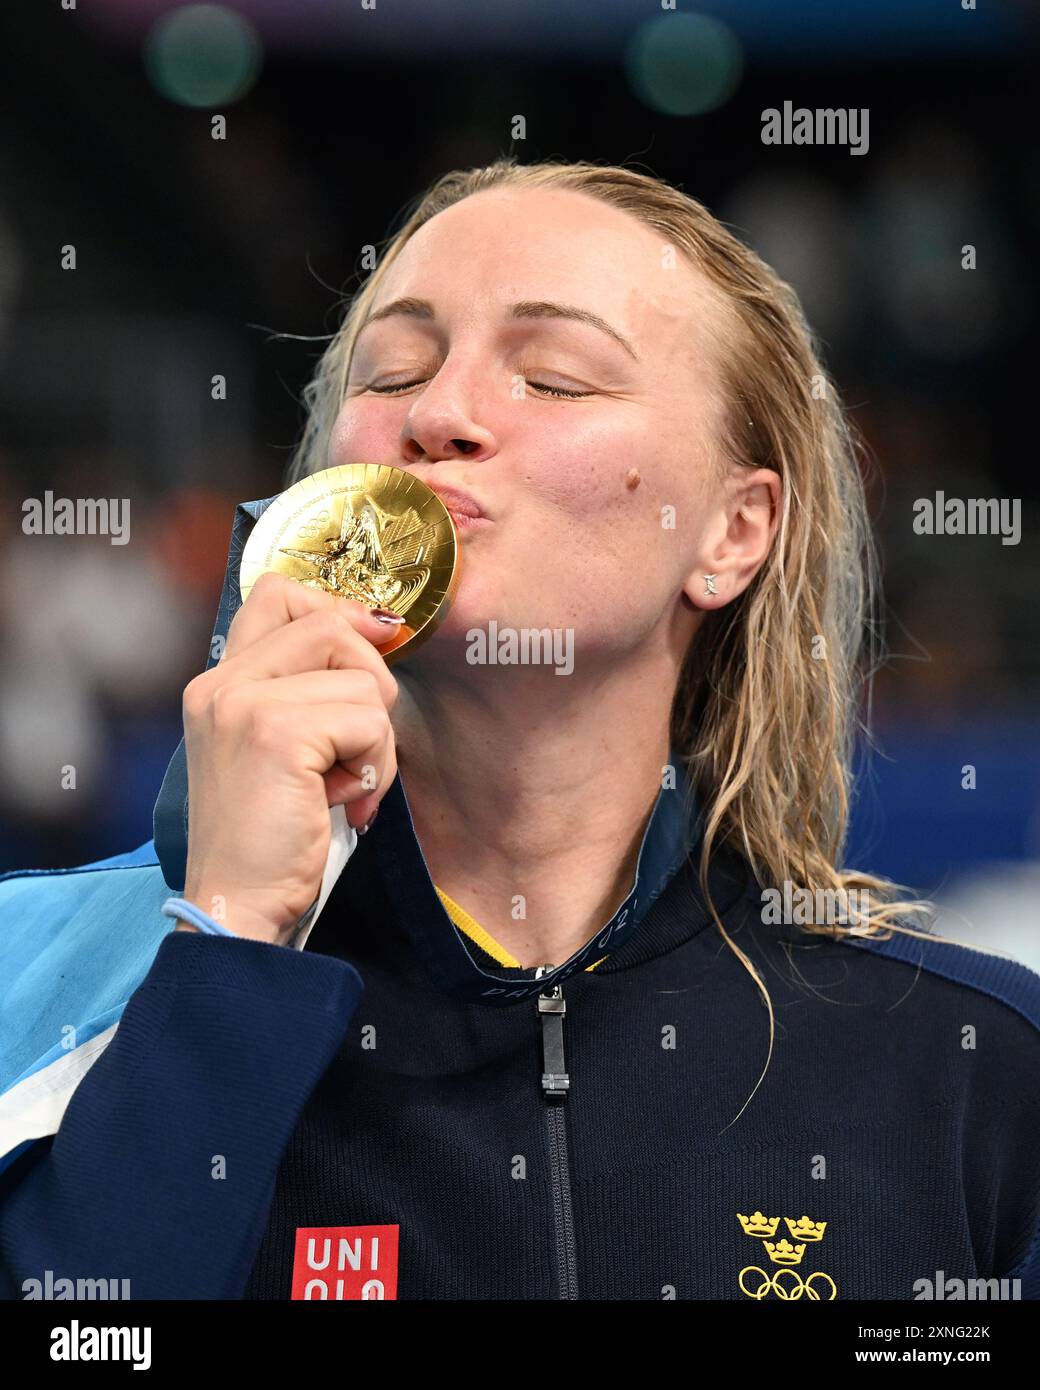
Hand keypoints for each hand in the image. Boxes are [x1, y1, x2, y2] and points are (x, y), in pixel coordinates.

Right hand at [179, 571, 401, 944]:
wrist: (237, 907)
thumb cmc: (272, 837)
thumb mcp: (280, 748)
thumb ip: (306, 689)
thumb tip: (378, 628)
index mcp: (217, 682)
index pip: (280, 594)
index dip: (339, 613)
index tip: (373, 648)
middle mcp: (221, 683)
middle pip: (331, 624)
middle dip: (371, 684)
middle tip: (358, 747)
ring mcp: (245, 704)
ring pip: (362, 679)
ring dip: (375, 741)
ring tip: (344, 787)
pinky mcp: (277, 733)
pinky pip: (369, 720)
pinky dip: (375, 766)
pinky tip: (344, 803)